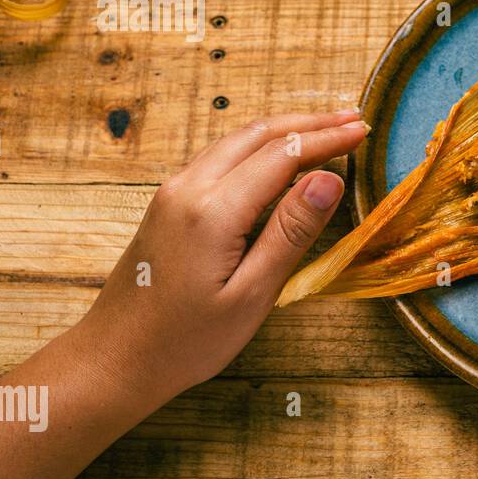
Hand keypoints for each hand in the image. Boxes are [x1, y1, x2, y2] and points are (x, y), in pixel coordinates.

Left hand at [81, 110, 367, 407]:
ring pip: (236, 141)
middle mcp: (188, 188)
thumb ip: (291, 232)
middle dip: (310, 123)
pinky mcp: (167, 203)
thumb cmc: (187, 341)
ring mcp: (173, 192)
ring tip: (325, 128)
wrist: (114, 359)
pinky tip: (278, 156)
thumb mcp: (252, 295)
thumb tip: (329, 180)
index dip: (326, 139)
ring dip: (284, 130)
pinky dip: (258, 146)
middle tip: (353, 119)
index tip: (363, 130)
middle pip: (258, 135)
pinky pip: (220, 157)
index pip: (283, 154)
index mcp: (213, 211)